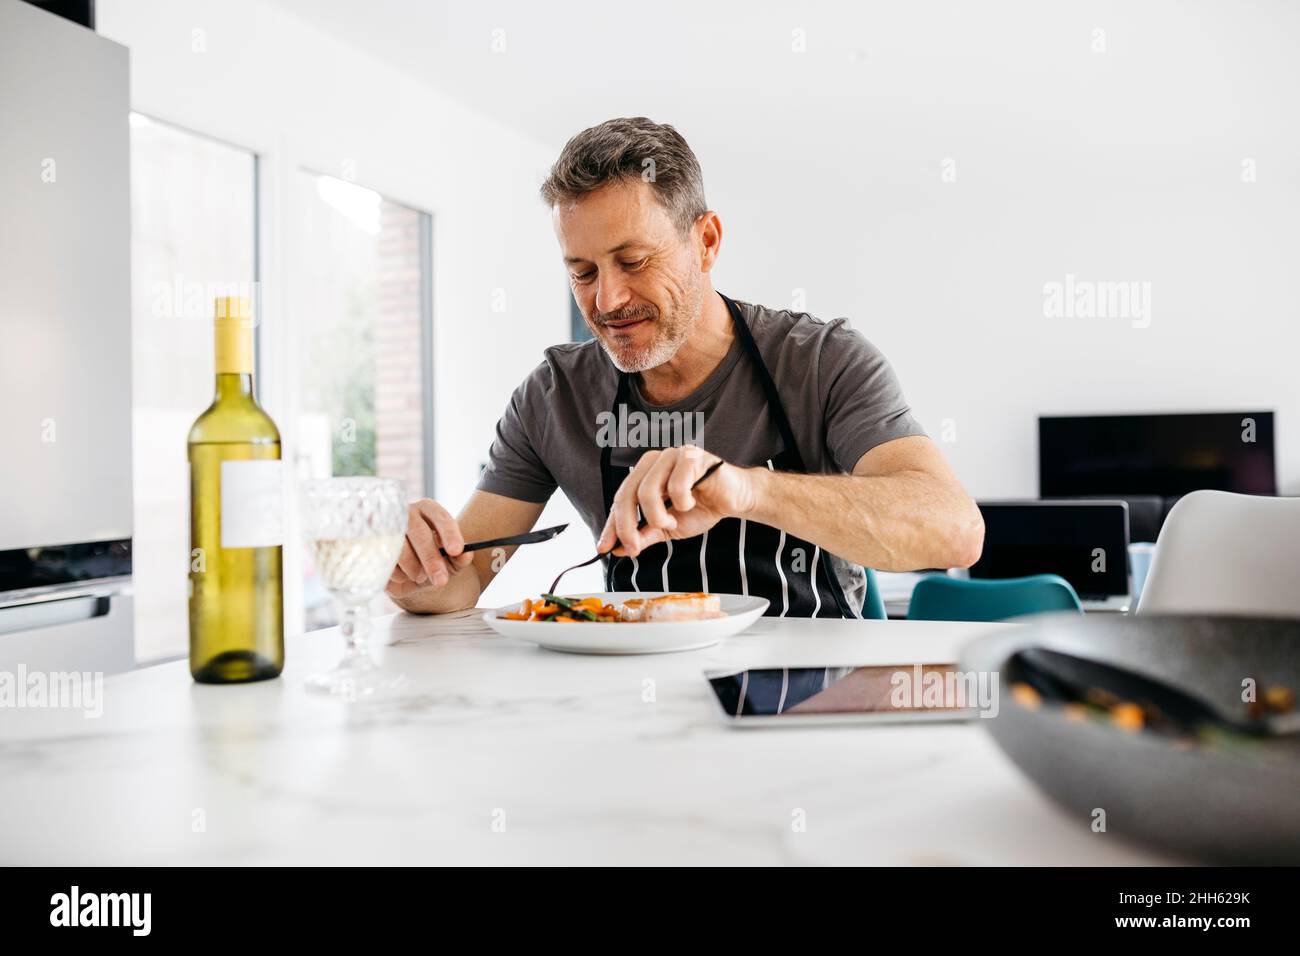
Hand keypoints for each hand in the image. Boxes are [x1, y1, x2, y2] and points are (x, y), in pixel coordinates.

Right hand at [386, 499, 474, 599]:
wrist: (405, 573)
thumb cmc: (430, 561)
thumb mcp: (449, 562)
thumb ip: (459, 559)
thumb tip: (467, 555)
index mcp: (428, 510)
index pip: (440, 516)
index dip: (449, 533)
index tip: (457, 551)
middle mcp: (406, 512)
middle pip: (418, 531)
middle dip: (431, 558)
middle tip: (441, 580)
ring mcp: (384, 525)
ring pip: (398, 546)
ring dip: (412, 568)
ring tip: (419, 577)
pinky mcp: (369, 541)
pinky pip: (381, 559)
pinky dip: (395, 573)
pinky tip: (401, 576)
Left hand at [597, 445, 755, 557]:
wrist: (734, 500)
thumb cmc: (702, 507)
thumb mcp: (667, 527)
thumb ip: (644, 534)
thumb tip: (618, 548)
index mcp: (644, 473)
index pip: (620, 499)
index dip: (611, 525)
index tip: (604, 548)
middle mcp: (654, 461)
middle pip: (627, 495)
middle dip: (627, 526)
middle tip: (635, 547)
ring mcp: (672, 455)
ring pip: (648, 491)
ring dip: (659, 516)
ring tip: (673, 521)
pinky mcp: (691, 457)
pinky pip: (676, 485)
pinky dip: (683, 502)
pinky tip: (692, 502)